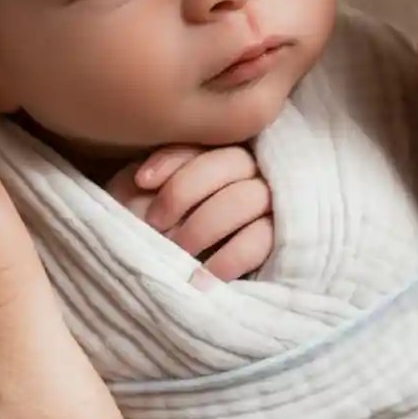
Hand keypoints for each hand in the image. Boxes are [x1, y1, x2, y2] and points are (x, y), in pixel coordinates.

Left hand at [107, 145, 273, 281]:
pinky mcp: (278, 240)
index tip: (141, 181)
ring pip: (249, 197)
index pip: (205, 142)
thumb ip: (146, 183)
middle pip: (232, 161)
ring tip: (179, 250)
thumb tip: (146, 181)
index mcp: (216, 154)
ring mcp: (269, 204)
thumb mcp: (139, 202)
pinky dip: (231, 257)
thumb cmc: (150, 231)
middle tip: (155, 224)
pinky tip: (205, 275)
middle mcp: (250, 171)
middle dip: (186, 191)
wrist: (159, 276)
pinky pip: (260, 240)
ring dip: (207, 223)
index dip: (173, 159)